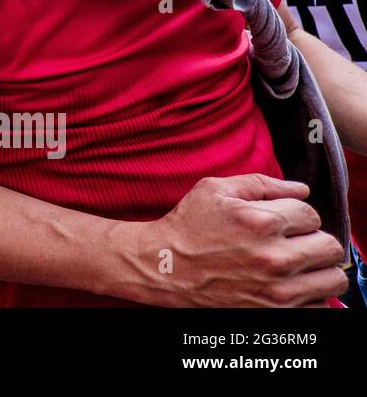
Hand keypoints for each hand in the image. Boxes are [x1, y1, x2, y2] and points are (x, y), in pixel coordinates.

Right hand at [125, 174, 346, 306]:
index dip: (296, 214)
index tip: (282, 220)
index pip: (311, 214)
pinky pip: (317, 305)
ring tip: (297, 263)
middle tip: (294, 241)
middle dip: (313, 239)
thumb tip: (300, 189)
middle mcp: (275, 257)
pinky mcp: (274, 313)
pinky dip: (308, 294)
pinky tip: (287, 283)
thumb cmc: (187, 226)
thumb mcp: (215, 189)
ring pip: (331, 279)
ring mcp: (277, 290)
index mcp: (262, 222)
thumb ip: (261, 184)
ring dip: (317, 269)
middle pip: (329, 247)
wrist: (164, 267)